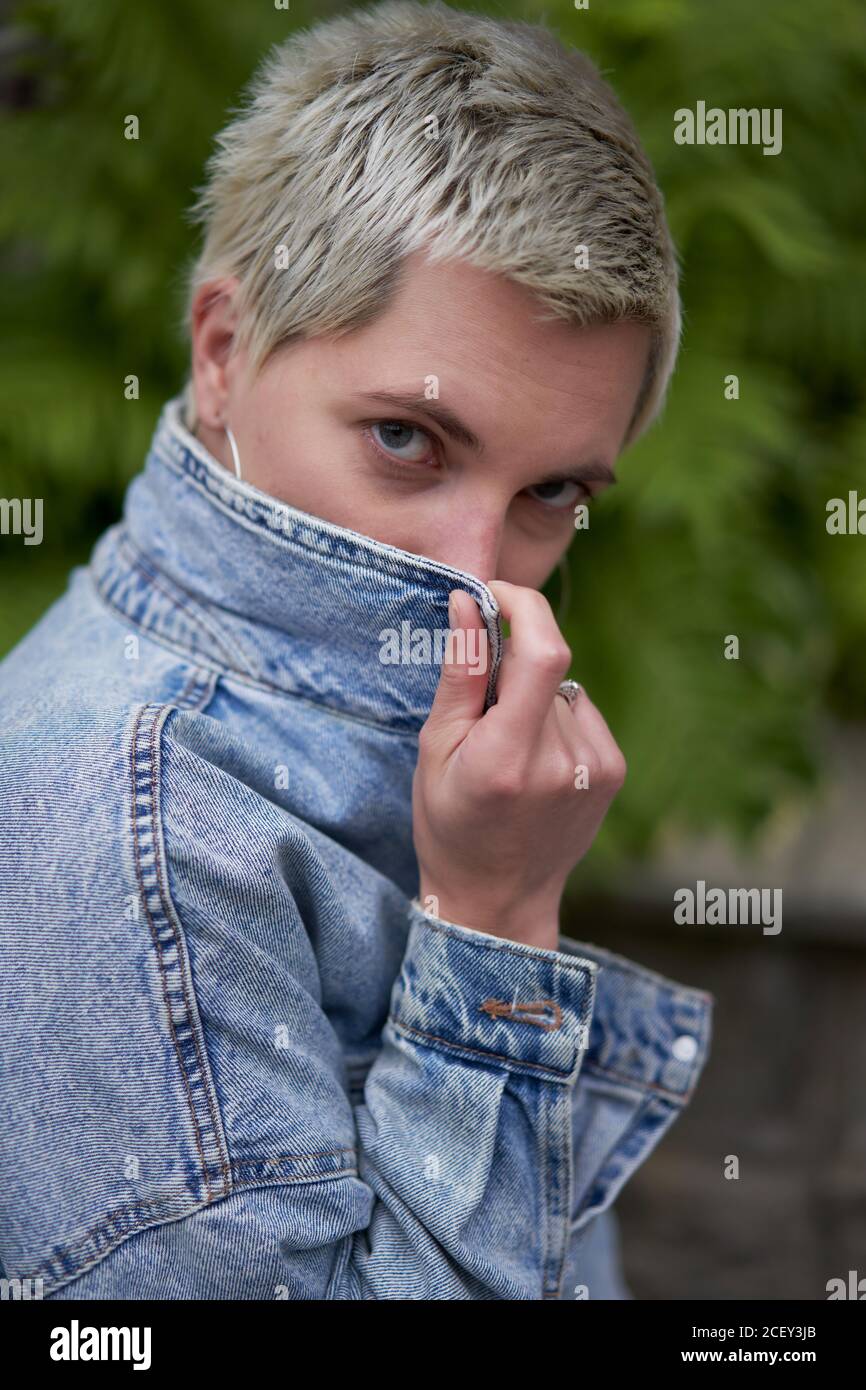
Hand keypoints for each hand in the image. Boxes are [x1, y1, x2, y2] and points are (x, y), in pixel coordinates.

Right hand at [412, 580, 626, 950]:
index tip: (496, 593)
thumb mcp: (436, 749)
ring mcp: (597, 767)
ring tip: (507, 749)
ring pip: (562, 688)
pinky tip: (535, 761)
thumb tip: (470, 600)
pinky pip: (580, 711)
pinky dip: (554, 719)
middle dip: (510, 667)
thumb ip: (461, 672)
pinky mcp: (615, 769)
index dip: (524, 607)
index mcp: (510, 758)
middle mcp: (564, 762)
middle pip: (544, 667)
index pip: (542, 653)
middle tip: (481, 714)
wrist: (500, 899)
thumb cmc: (451, 824)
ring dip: (532, 697)